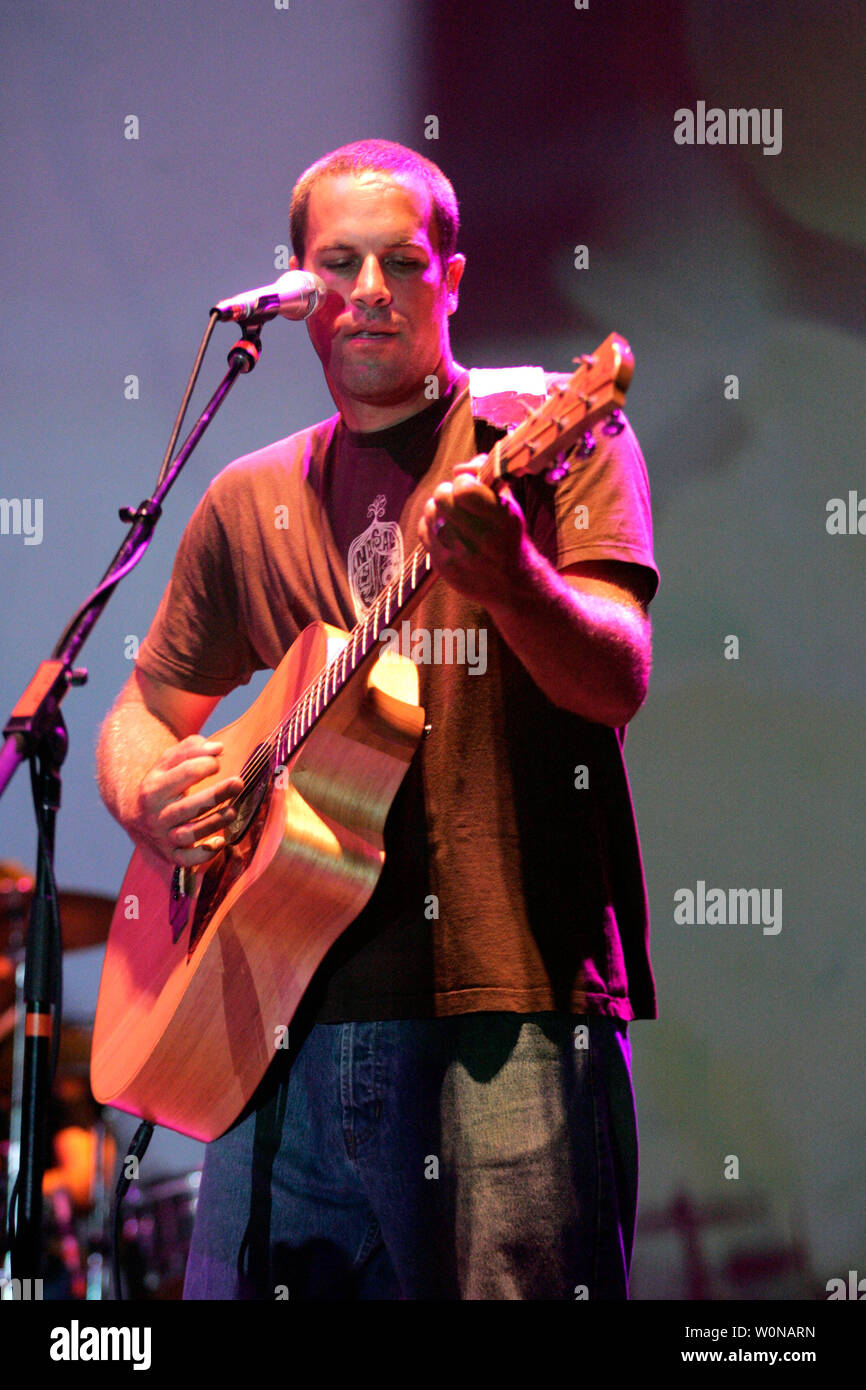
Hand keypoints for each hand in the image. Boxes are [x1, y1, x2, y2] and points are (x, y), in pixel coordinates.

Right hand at [135, 736, 244, 867]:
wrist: (137, 815)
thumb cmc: (162, 783)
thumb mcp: (168, 762)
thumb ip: (192, 748)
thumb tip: (217, 748)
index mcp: (153, 789)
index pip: (184, 773)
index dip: (206, 765)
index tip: (217, 763)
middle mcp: (155, 815)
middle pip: (187, 807)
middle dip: (216, 794)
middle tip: (238, 783)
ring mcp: (162, 837)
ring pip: (189, 834)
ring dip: (214, 823)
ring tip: (233, 811)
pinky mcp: (170, 855)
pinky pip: (186, 860)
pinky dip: (204, 855)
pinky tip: (220, 842)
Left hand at [418, 457, 527, 606]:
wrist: (512, 584)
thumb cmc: (508, 536)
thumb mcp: (509, 506)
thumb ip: (488, 479)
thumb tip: (461, 468)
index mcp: (502, 521)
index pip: (464, 489)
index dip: (463, 482)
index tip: (470, 487)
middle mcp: (481, 540)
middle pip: (442, 498)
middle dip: (448, 491)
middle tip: (457, 498)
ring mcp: (460, 556)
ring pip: (430, 513)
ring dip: (438, 508)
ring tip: (451, 514)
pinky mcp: (443, 567)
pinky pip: (424, 532)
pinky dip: (430, 524)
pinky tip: (444, 527)